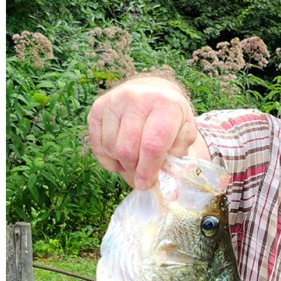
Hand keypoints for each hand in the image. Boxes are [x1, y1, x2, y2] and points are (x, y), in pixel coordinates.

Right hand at [88, 75, 201, 189]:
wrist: (152, 91)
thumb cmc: (169, 118)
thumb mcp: (183, 133)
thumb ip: (177, 158)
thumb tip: (168, 188)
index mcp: (164, 104)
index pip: (152, 145)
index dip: (147, 170)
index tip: (146, 183)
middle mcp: (137, 98)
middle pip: (127, 149)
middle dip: (133, 168)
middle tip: (141, 170)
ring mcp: (114, 101)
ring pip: (111, 148)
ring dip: (121, 162)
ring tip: (133, 158)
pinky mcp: (97, 108)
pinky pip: (98, 145)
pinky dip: (108, 158)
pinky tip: (119, 155)